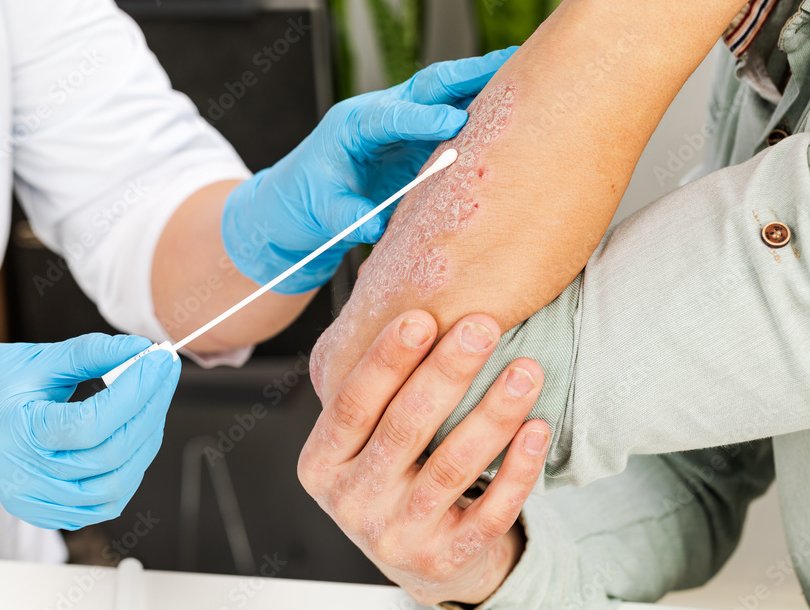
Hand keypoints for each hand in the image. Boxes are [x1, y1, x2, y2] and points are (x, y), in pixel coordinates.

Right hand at [0, 333, 180, 529]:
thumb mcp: (37, 358)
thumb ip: (90, 352)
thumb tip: (138, 349)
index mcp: (14, 434)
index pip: (90, 423)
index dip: (135, 391)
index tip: (159, 361)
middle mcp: (22, 477)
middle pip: (109, 455)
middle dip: (149, 409)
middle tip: (164, 373)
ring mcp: (35, 502)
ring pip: (114, 485)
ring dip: (145, 441)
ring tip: (152, 401)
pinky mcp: (49, 513)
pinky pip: (105, 502)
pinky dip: (130, 469)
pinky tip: (135, 433)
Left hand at [221, 48, 517, 293]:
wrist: (297, 207)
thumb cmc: (304, 205)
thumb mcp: (320, 214)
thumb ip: (348, 217)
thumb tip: (377, 225)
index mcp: (352, 126)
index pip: (390, 115)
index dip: (422, 118)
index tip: (453, 121)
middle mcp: (381, 116)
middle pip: (427, 87)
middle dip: (466, 74)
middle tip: (509, 62)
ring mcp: (404, 125)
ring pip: (447, 97)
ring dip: (484, 86)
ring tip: (528, 73)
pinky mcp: (420, 141)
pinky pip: (456, 120)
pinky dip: (483, 111)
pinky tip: (516, 109)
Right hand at [298, 311, 548, 604]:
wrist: (418, 558)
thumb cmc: (391, 479)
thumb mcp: (361, 442)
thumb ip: (373, 391)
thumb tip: (407, 302)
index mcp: (323, 463)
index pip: (353, 404)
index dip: (386, 360)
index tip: (422, 317)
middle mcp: (353, 501)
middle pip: (404, 428)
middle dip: (447, 371)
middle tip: (483, 327)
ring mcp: (398, 535)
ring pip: (452, 466)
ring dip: (493, 412)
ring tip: (525, 370)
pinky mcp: (444, 559)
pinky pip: (490, 511)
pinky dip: (517, 468)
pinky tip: (536, 429)